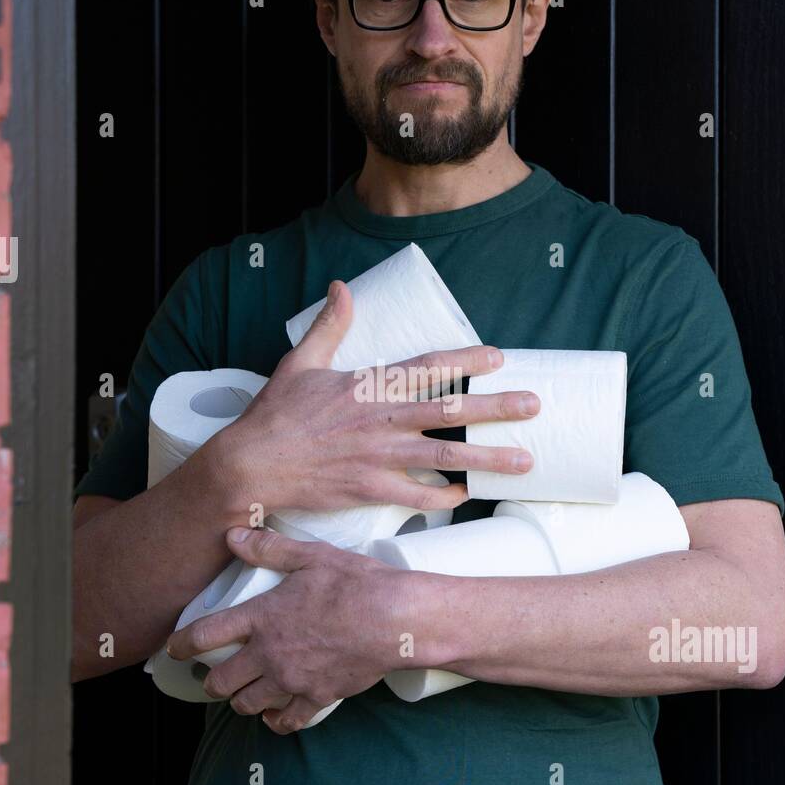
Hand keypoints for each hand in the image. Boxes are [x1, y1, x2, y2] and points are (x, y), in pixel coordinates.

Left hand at [165, 526, 423, 731]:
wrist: (395, 620)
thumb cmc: (355, 584)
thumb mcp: (311, 557)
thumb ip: (269, 549)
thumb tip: (234, 536)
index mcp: (262, 617)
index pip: (206, 635)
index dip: (183, 645)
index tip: (174, 650)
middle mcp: (269, 654)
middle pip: (222, 681)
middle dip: (212, 681)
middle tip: (213, 677)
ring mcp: (291, 680)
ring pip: (248, 704)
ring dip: (241, 701)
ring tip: (243, 695)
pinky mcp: (316, 697)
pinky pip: (286, 721)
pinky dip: (276, 721)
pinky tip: (275, 716)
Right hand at [213, 279, 540, 520]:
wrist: (251, 465)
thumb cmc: (275, 415)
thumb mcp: (300, 362)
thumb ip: (330, 326)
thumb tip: (341, 287)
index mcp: (368, 386)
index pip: (428, 367)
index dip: (466, 360)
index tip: (497, 357)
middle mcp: (381, 420)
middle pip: (451, 412)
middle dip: (497, 408)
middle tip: (533, 405)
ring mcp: (378, 457)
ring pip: (446, 458)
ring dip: (489, 458)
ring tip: (524, 460)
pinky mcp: (369, 489)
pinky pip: (418, 495)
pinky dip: (445, 496)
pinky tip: (467, 495)